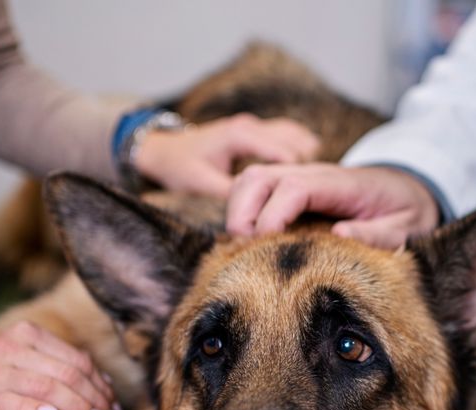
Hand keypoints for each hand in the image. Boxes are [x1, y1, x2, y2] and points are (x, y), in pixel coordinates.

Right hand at [0, 321, 120, 409]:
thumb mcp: (23, 361)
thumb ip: (57, 369)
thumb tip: (103, 389)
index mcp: (29, 335)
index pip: (78, 360)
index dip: (101, 386)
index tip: (114, 409)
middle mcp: (13, 348)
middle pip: (68, 374)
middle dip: (96, 400)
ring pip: (47, 387)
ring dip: (77, 409)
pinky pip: (11, 402)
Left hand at [133, 113, 319, 197]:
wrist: (162, 148)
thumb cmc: (179, 166)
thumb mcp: (201, 184)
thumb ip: (230, 196)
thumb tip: (255, 218)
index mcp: (241, 136)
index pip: (286, 154)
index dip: (297, 181)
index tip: (302, 206)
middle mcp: (252, 126)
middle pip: (297, 143)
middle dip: (307, 171)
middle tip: (311, 202)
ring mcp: (256, 126)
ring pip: (296, 136)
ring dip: (306, 160)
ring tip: (313, 190)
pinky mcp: (256, 131)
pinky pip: (289, 136)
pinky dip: (300, 152)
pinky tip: (305, 174)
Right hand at [226, 163, 439, 249]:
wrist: (412, 186)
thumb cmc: (408, 209)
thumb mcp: (408, 226)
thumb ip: (380, 234)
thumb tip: (339, 235)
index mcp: (341, 184)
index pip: (293, 188)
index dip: (271, 215)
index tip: (263, 244)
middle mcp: (315, 174)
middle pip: (259, 177)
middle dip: (241, 212)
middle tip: (241, 251)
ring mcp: (301, 177)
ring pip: (250, 179)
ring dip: (236, 210)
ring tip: (241, 248)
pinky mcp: (293, 187)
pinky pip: (255, 189)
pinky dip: (242, 210)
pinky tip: (248, 241)